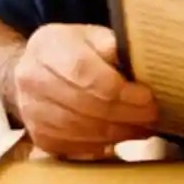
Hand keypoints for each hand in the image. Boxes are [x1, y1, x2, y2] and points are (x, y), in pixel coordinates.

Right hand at [11, 24, 157, 159]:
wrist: (39, 71)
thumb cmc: (77, 50)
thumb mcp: (96, 37)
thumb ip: (116, 48)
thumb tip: (145, 67)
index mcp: (47, 46)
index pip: (84, 71)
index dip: (119, 89)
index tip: (147, 96)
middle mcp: (31, 79)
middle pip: (84, 104)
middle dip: (125, 113)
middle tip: (152, 115)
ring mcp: (31, 110)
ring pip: (80, 129)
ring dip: (117, 132)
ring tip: (143, 127)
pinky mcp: (38, 136)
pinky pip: (74, 147)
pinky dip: (102, 145)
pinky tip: (122, 137)